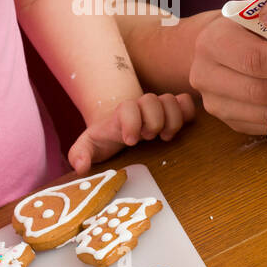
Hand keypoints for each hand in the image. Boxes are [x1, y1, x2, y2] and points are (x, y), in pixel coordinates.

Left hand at [68, 92, 195, 171]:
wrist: (117, 128)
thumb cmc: (104, 139)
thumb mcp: (88, 147)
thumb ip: (79, 154)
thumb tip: (81, 167)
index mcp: (120, 114)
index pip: (127, 107)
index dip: (131, 122)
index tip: (131, 141)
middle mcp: (140, 106)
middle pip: (152, 100)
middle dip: (153, 121)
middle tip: (149, 138)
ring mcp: (158, 107)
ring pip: (171, 100)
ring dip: (172, 120)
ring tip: (165, 138)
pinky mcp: (173, 111)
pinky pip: (186, 102)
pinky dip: (187, 113)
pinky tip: (179, 130)